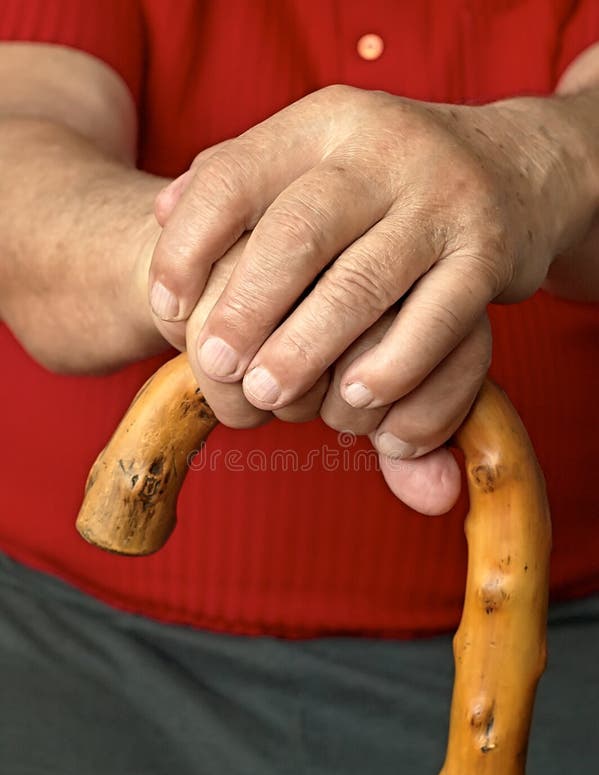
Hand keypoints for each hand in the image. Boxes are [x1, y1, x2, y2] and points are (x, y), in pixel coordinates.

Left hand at [150, 86, 593, 510]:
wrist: (512, 167)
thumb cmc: (384, 183)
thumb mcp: (315, 155)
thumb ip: (239, 176)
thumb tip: (162, 213)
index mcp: (325, 122)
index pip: (234, 177)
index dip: (188, 247)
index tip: (164, 307)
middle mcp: (385, 152)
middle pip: (298, 232)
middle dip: (248, 308)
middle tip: (215, 366)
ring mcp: (442, 201)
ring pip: (363, 284)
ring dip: (309, 348)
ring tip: (271, 395)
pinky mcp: (488, 254)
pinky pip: (436, 320)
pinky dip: (393, 367)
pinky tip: (355, 400)